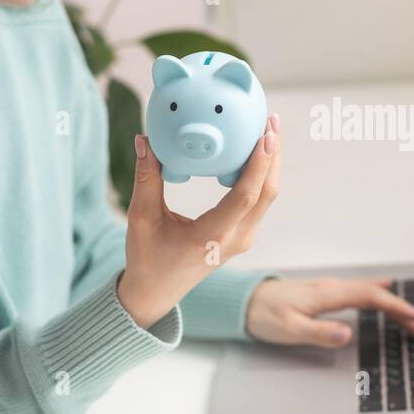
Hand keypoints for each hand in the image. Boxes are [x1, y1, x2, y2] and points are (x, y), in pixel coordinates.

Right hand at [117, 116, 280, 328]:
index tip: (265, 134)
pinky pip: (259, 201)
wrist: (157, 292)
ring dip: (271, 163)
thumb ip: (147, 179)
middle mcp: (235, 238)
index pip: (246, 196)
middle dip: (273, 155)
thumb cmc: (147, 258)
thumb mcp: (141, 218)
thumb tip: (145, 140)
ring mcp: (242, 239)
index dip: (259, 164)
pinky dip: (261, 175)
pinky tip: (255, 152)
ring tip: (268, 130)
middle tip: (272, 120)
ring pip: (268, 197)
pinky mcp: (241, 235)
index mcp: (212, 236)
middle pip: (267, 192)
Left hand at [244, 276, 413, 347]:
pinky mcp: (322, 293)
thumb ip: (320, 332)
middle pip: (373, 294)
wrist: (243, 301)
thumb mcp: (290, 329)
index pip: (370, 298)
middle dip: (398, 307)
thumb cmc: (264, 315)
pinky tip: (380, 295)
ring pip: (366, 292)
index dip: (395, 307)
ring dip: (389, 303)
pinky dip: (375, 297)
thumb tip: (348, 333)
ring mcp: (327, 288)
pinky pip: (357, 292)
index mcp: (326, 295)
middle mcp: (330, 288)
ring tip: (407, 315)